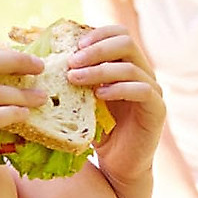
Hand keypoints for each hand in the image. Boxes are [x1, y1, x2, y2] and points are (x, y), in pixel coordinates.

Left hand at [66, 24, 164, 187]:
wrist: (119, 164)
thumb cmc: (98, 130)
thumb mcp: (82, 99)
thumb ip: (73, 77)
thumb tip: (40, 54)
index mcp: (127, 64)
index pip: (119, 33)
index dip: (97, 34)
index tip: (74, 46)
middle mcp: (144, 72)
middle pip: (126, 42)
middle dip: (95, 49)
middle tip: (71, 62)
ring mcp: (153, 90)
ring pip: (130, 67)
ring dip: (99, 70)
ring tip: (75, 79)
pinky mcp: (157, 109)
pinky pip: (141, 90)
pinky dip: (118, 89)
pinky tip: (99, 96)